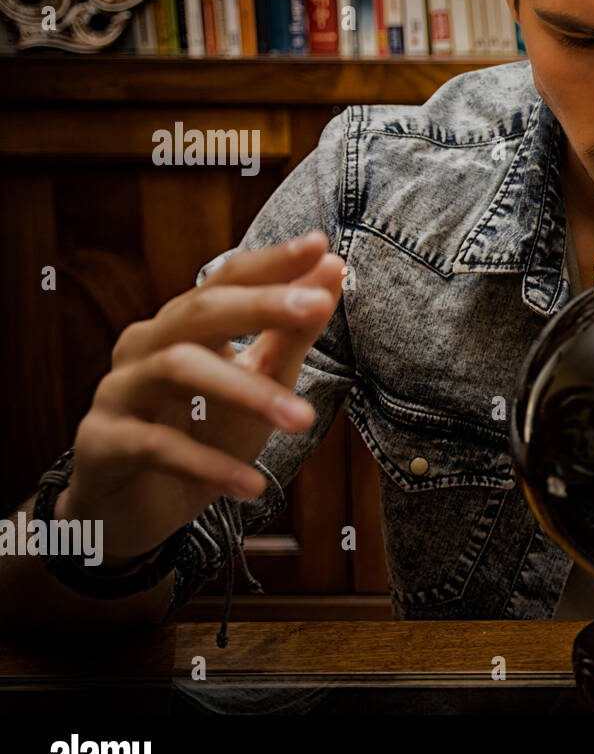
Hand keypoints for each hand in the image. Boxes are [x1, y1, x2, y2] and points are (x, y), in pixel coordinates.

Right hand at [63, 231, 345, 566]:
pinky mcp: (101, 443)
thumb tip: (332, 268)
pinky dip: (207, 464)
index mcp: (181, 326)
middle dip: (260, 305)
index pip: (226, 281)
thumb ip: (291, 331)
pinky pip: (155, 446)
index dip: (270, 263)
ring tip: (302, 419)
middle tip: (317, 305)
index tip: (320, 245)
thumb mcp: (257, 382)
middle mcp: (144, 347)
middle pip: (198, 312)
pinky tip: (252, 485)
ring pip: (177, 369)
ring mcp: (117, 392)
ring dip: (246, 392)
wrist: (135, 509)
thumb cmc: (202, 433)